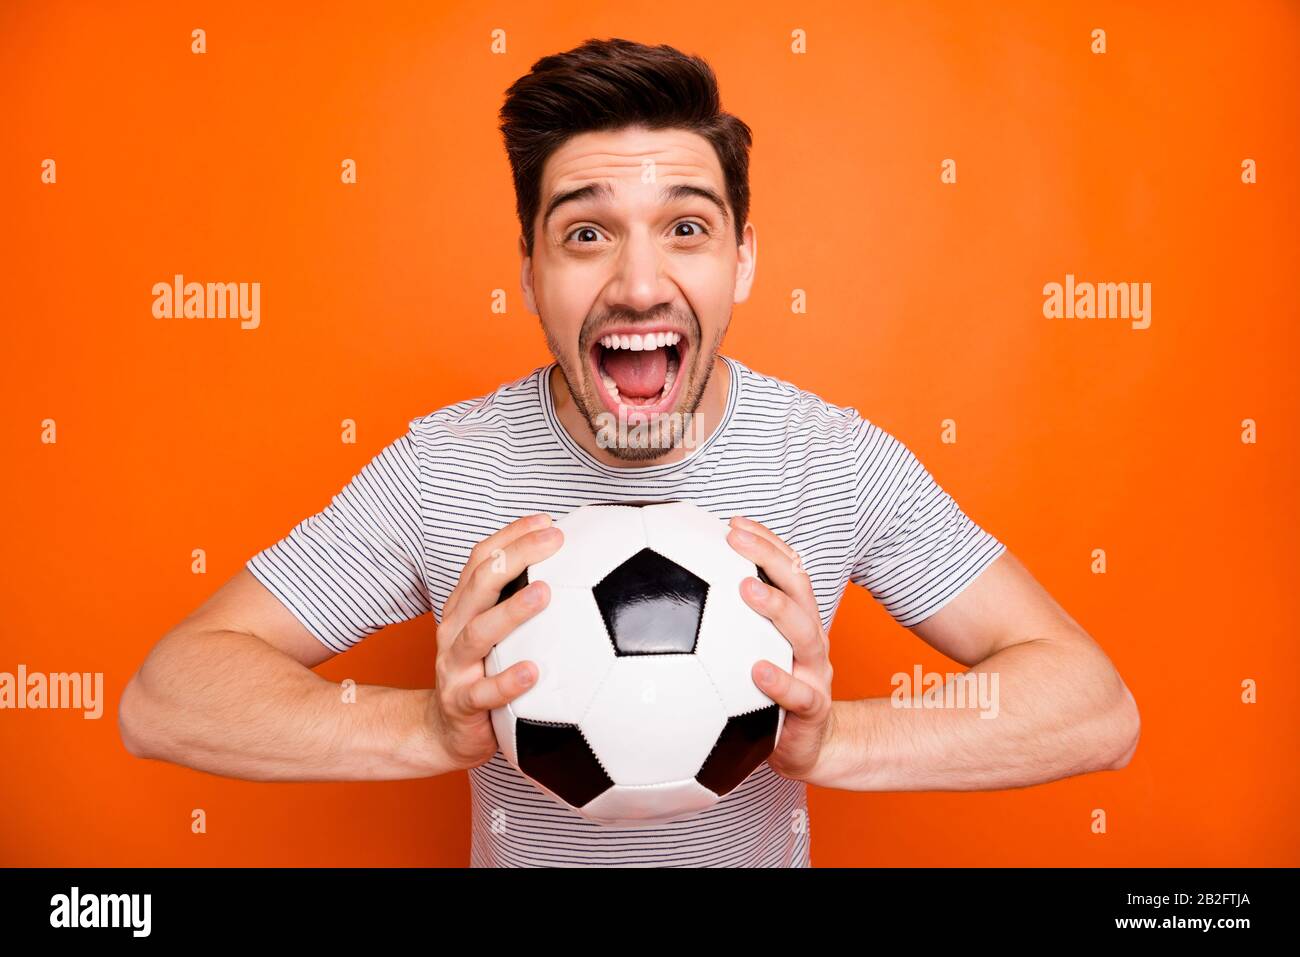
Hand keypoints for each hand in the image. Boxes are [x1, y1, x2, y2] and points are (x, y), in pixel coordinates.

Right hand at [428, 513, 562, 770]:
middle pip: (480, 584)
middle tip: (554, 540)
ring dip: (512, 611)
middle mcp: (455, 630)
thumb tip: (583, 576)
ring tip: (545, 593)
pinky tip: (534, 671)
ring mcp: (455, 667)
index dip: (511, 535)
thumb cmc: (482, 674)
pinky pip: (484, 693)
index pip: (481, 560)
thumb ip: (525, 606)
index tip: (548, 519)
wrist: (443, 731)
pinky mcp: (462, 704)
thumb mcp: (497, 637)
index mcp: (464, 608)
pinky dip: (508, 681)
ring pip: (478, 634)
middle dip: (515, 556)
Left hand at [726, 515, 834, 781]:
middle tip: (734, 537)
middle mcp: (809, 640)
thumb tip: (665, 598)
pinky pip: (799, 694)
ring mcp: (815, 673)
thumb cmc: (769, 697)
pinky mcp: (814, 710)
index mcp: (794, 622)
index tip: (733, 521)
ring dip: (774, 606)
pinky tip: (756, 672)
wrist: (810, 748)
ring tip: (746, 588)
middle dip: (769, 555)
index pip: (788, 569)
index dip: (765, 542)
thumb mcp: (747, 657)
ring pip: (804, 632)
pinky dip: (779, 682)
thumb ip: (721, 628)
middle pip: (798, 587)